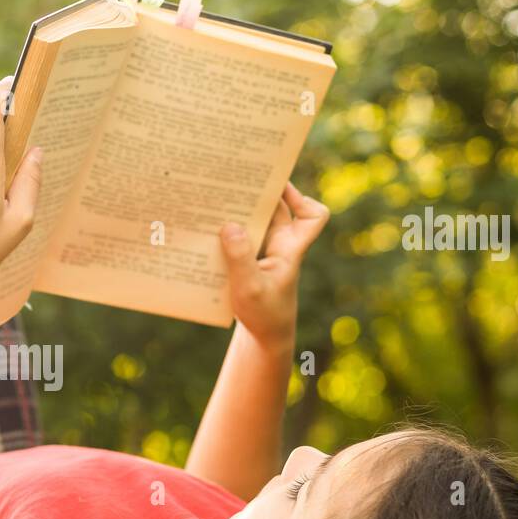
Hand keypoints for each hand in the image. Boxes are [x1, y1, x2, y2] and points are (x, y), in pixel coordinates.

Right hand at [220, 182, 328, 350]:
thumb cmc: (264, 314)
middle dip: (258, 195)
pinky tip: (204, 230)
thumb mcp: (249, 288)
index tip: (279, 189)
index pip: (313, 217)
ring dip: (237, 213)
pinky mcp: (248, 261)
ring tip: (213, 199)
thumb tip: (230, 225)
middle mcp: (280, 245)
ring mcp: (264, 253)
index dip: (301, 198)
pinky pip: (238, 238)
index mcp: (290, 249)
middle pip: (277, 210)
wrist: (265, 337)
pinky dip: (225, 232)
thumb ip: (240, 258)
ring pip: (254, 222)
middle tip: (232, 181)